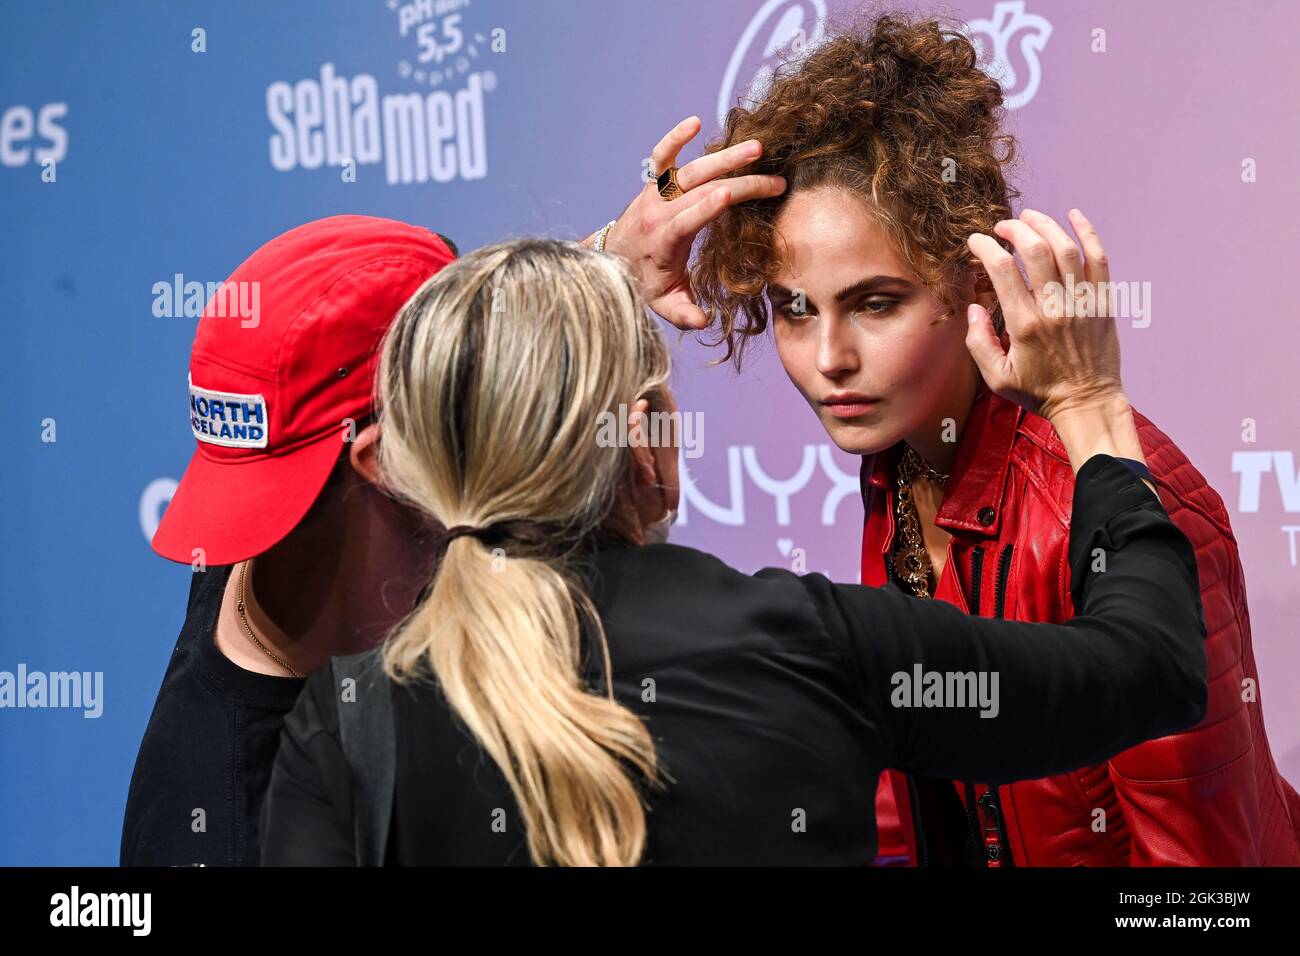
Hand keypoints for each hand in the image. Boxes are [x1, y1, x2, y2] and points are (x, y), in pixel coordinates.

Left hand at [592, 116, 785, 329]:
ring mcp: (656, 193)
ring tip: (757, 148)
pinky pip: (662, 155)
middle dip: (740, 184)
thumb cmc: (643, 283)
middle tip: (774, 182)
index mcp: (663, 240)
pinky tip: (695, 122)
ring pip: (692, 169)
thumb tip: (701, 321)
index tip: (729, 194)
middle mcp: (658, 211)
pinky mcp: (654, 182)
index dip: (706, 207)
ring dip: (725, 157)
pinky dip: (675, 138)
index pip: (686, 220)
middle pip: (702, 191)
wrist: (610, 260)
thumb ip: (683, 312)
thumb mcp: (664, 302)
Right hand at [965, 208, 1125, 422]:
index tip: (977, 241)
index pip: (1003, 270)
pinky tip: (1075, 215)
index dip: (986, 248)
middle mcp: (1054, 308)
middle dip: (1015, 229)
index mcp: (1025, 325)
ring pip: (1066, 248)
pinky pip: (1099, 258)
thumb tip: (974, 309)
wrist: (1087, 402)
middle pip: (1035, 250)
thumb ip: (979, 343)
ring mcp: (1082, 302)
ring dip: (1046, 225)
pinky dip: (1088, 233)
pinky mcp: (1102, 301)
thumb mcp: (997, 378)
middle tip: (1003, 226)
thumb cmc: (1040, 392)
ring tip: (1030, 216)